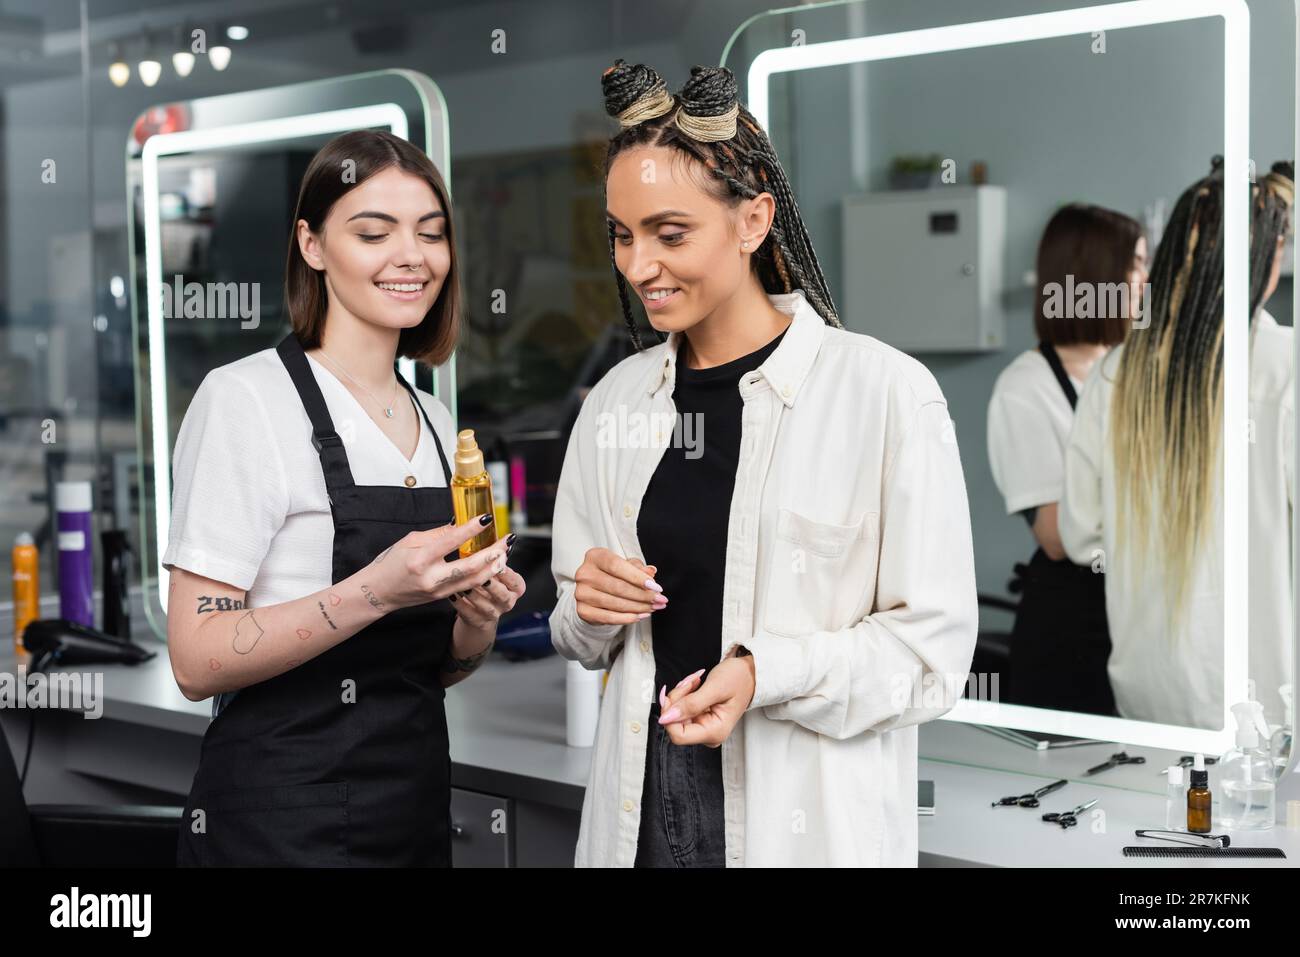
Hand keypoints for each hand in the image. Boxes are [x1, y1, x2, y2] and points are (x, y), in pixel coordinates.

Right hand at [363, 515, 512, 610]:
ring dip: (493, 566)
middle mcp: (431, 577)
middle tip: (507, 541)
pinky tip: (492, 566)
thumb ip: (437, 534)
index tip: (486, 518)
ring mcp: (438, 590)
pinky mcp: (442, 598)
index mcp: (420, 559)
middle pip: (470, 566)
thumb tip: (460, 525)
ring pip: (474, 580)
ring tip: (505, 552)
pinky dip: (482, 576)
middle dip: (493, 553)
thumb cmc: (390, 563)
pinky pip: (467, 587)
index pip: (451, 541)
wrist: (378, 592)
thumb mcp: (410, 541)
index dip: (471, 529)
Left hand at [450, 564, 525, 628]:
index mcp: (516, 588)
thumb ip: (495, 560)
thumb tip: (496, 539)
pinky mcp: (479, 622)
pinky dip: (460, 605)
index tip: (497, 563)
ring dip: (473, 594)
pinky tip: (452, 595)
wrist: (481, 610)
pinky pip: (469, 614)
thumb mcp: (496, 572)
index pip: (515, 581)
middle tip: (480, 575)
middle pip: (502, 595)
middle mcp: (508, 602)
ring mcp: (494, 614)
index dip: (506, 572)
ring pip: (485, 605)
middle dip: (491, 585)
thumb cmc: (489, 585)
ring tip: (462, 584)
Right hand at [574, 548, 665, 625]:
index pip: (617, 566)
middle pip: (618, 586)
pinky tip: (640, 616)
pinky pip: (608, 617)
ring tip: (654, 608)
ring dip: (639, 607)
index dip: (638, 577)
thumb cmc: (612, 575)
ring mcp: (581, 593)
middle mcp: (584, 573)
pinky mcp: (582, 611)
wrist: (593, 592)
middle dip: (643, 595)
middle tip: (660, 600)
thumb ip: (637, 568)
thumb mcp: (625, 566)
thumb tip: (651, 571)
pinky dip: (627, 618)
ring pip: (615, 603)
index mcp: (595, 556)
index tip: (656, 587)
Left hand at [657, 655, 755, 746]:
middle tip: (690, 682)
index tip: (668, 696)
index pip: (678, 735)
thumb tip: (666, 718)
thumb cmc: (739, 679)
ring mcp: (704, 726)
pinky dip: (684, 694)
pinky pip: (681, 708)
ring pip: (676, 714)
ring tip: (695, 681)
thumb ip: (690, 704)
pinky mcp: (700, 718)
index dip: (669, 716)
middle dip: (677, 699)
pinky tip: (695, 685)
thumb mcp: (715, 688)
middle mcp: (709, 733)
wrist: (749, 673)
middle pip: (675, 723)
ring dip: (681, 693)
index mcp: (715, 732)